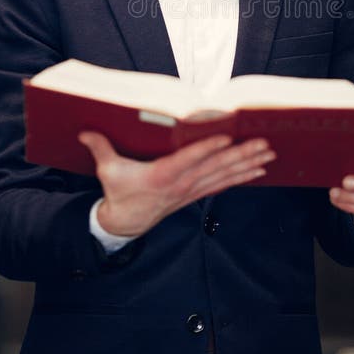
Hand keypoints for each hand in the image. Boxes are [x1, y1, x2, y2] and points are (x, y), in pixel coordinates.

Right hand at [79, 131, 275, 238]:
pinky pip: (223, 185)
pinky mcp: (196, 194)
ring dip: (248, 164)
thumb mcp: (107, 170)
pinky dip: (242, 177)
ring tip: (269, 154)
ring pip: (224, 175)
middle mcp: (182, 184)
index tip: (226, 137)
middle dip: (242, 155)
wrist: (125, 222)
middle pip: (216, 167)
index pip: (188, 160)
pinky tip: (259, 170)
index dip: (208, 149)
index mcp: (161, 176)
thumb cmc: (119, 192)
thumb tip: (85, 130)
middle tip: (264, 143)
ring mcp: (191, 191)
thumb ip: (100, 147)